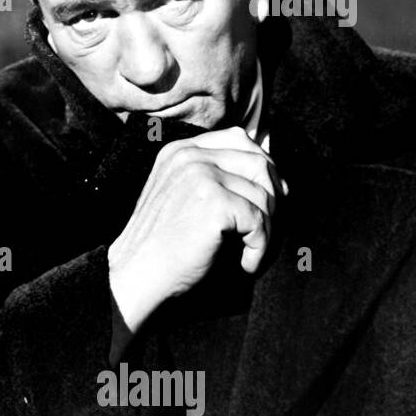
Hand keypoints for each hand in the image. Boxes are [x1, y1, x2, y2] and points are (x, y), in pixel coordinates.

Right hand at [107, 126, 286, 332]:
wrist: (136, 275)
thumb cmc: (161, 246)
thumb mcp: (182, 197)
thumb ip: (215, 179)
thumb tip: (278, 181)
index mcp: (181, 151)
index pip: (240, 140)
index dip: (263, 169)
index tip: (267, 202)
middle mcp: (190, 157)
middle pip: (259, 163)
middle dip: (274, 200)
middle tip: (266, 233)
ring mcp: (201, 176)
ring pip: (265, 195)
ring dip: (268, 231)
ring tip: (253, 254)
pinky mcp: (214, 203)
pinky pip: (260, 222)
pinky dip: (261, 249)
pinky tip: (245, 265)